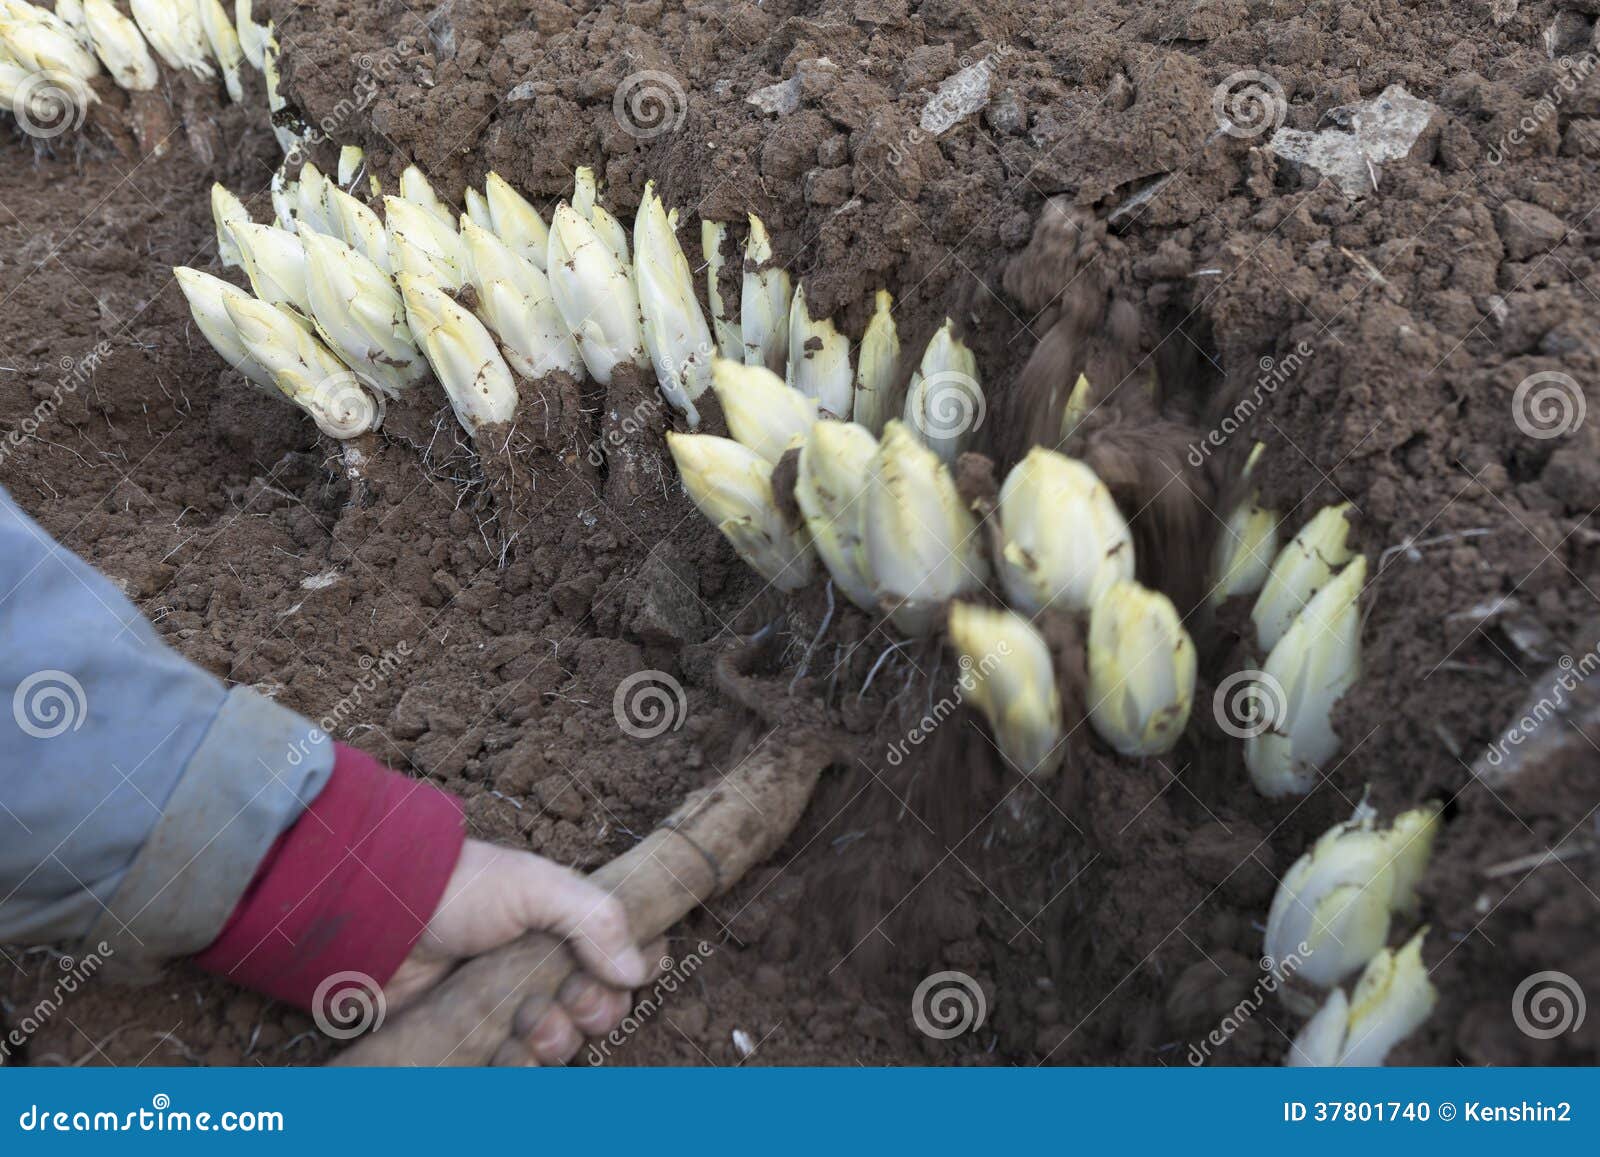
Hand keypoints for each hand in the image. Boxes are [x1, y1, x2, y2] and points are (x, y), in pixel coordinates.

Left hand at [384, 839, 653, 1064]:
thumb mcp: (537, 885)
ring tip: (526, 1022)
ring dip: (554, 1043)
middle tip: (562, 997)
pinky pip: (514, 1070)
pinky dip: (517, 1068)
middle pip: (597, 1013)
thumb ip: (596, 919)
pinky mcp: (475, 1038)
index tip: (607, 976)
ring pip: (559, 1047)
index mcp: (564, 929)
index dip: (625, 980)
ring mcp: (508, 1007)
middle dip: (590, 1013)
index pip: (621, 965)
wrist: (381, 916)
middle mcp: (542, 970)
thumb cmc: (461, 890)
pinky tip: (505, 1052)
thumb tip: (637, 972)